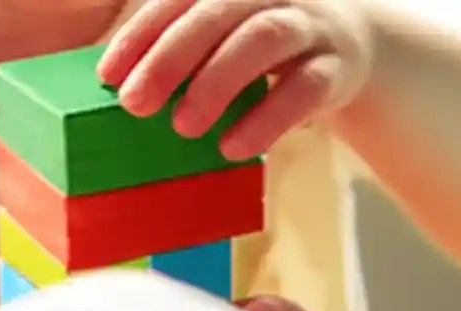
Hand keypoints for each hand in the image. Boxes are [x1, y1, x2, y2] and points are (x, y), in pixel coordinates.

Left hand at [97, 0, 372, 159]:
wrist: (351, 47)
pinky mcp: (337, 67)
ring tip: (184, 127)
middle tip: (134, 105)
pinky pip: (304, 89)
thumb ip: (182, 48)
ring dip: (218, 82)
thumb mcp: (223, 35)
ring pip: (263, 39)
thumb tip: (120, 87)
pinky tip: (234, 147)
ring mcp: (310, 25)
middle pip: (218, 11)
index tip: (109, 75)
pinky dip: (267, 119)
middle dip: (171, 58)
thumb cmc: (263, 49)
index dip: (141, 34)